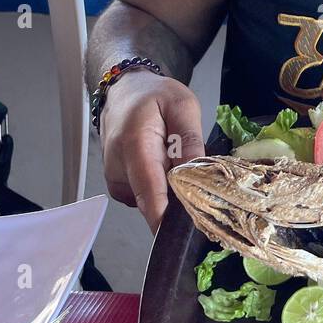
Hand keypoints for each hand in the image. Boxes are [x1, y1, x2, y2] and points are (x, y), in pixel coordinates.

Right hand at [100, 71, 204, 231]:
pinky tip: (168, 170)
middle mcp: (117, 169)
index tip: (188, 231)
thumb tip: (196, 175)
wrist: (125, 92)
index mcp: (134, 145)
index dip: (167, 218)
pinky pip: (145, 199)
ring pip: (150, 202)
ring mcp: (115, 181)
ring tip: (181, 165)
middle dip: (180, 203)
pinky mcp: (118, 187)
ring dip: (171, 193)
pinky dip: (161, 191)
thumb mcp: (183, 106)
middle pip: (152, 202)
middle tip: (206, 189)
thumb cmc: (155, 96)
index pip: (149, 192)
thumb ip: (190, 139)